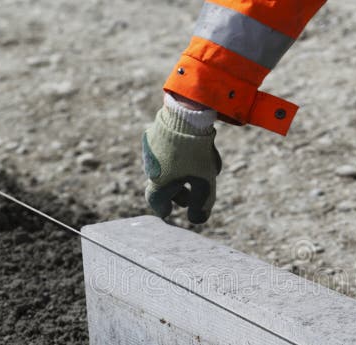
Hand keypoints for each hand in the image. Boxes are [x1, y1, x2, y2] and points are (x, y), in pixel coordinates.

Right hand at [141, 103, 221, 223]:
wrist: (185, 114)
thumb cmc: (195, 153)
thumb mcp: (204, 182)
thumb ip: (202, 204)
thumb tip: (197, 220)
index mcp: (158, 182)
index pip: (157, 202)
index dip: (163, 209)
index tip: (168, 213)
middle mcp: (150, 166)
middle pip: (162, 184)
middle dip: (176, 192)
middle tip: (187, 199)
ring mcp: (151, 148)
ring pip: (166, 165)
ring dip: (180, 172)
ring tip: (198, 172)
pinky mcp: (155, 132)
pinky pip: (167, 148)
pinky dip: (178, 154)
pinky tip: (195, 149)